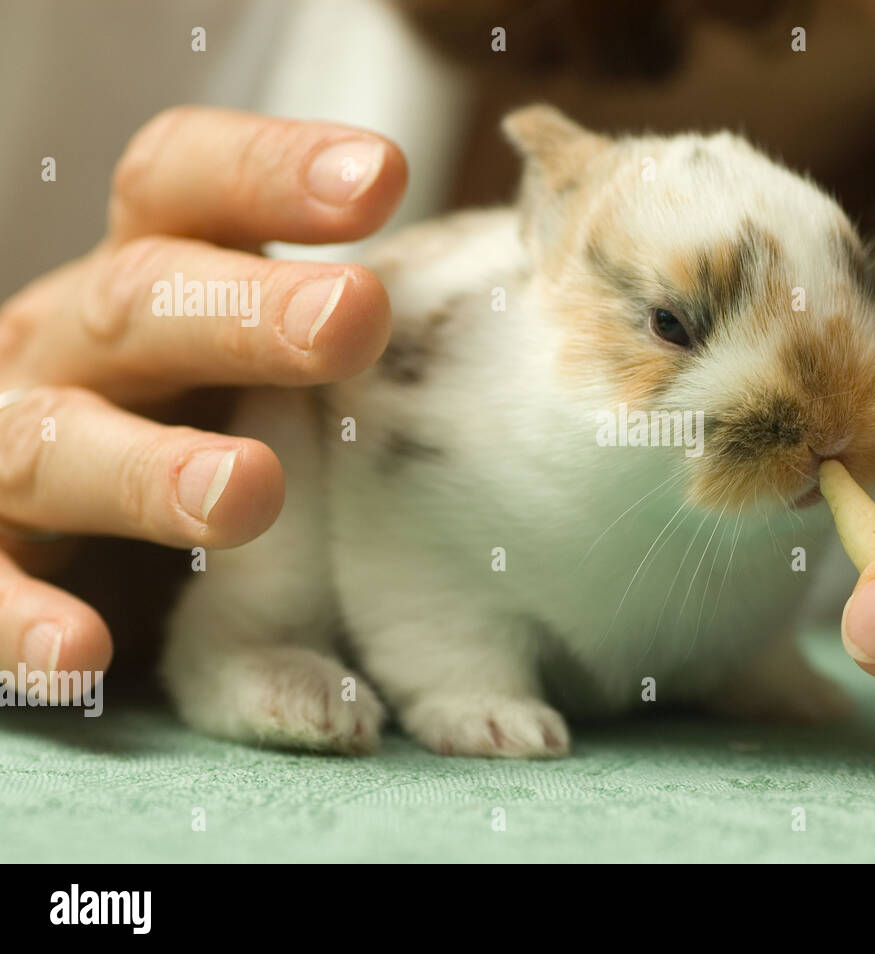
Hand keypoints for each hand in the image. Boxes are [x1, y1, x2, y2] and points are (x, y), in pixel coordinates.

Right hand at [0, 106, 405, 687]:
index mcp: (149, 280)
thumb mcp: (260, 360)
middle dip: (243, 309)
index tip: (381, 176)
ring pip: (54, 445)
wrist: (54, 529)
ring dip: (151, 469)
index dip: (269, 171)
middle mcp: (73, 349)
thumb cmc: (194, 420)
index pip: (186, 189)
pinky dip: (21, 620)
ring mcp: (14, 449)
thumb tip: (526, 292)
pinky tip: (81, 653)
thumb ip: (342, 334)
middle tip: (355, 317)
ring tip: (249, 494)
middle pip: (136, 300)